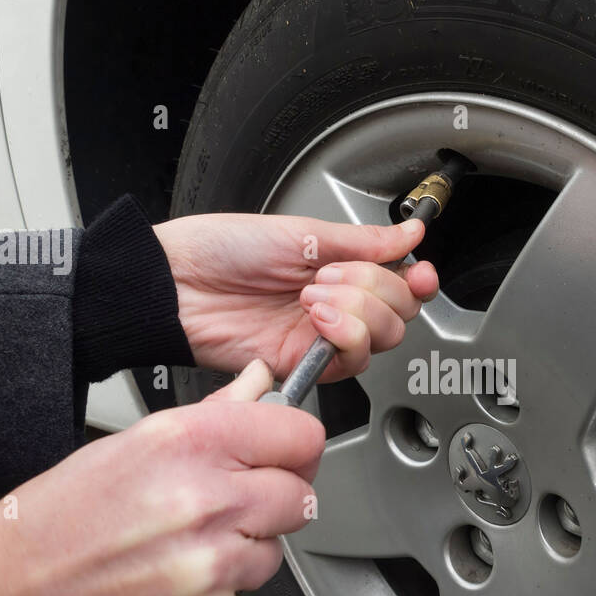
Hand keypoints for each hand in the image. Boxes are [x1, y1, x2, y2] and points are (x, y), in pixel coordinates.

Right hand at [0, 362, 323, 595]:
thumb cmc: (51, 525)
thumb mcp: (128, 446)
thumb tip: (260, 383)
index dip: (294, 450)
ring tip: (177, 551)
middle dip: (270, 504)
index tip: (283, 459)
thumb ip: (211, 415)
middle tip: (222, 511)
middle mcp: (208, 503)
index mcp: (189, 444)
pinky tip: (163, 588)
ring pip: (272, 554)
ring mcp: (212, 569)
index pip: (300, 438)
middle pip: (300, 499)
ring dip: (240, 553)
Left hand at [153, 212, 438, 380]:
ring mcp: (319, 335)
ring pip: (380, 340)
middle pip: (399, 315)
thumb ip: (361, 241)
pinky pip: (348, 362)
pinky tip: (316, 318)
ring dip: (359, 312)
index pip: (398, 282)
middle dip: (378, 291)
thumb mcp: (300, 232)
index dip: (416, 280)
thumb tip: (410, 236)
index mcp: (335, 266)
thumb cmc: (220, 250)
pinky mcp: (303, 363)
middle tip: (335, 275)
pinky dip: (343, 337)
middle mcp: (334, 304)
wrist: (175, 284)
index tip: (419, 273)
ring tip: (316, 295)